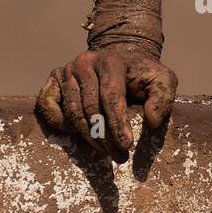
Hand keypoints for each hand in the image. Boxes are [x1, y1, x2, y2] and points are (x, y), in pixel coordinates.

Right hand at [36, 45, 177, 158]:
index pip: (111, 97)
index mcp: (111, 61)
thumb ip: (163, 98)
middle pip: (90, 108)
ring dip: (87, 136)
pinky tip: (76, 133)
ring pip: (72, 111)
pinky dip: (59, 122)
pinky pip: (48, 104)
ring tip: (104, 151)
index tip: (126, 145)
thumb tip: (151, 121)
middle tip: (117, 155)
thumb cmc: (141, 74)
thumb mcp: (162, 79)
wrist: (121, 57)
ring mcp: (67, 70)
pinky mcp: (55, 78)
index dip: (117, 124)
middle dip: (104, 136)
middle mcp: (84, 63)